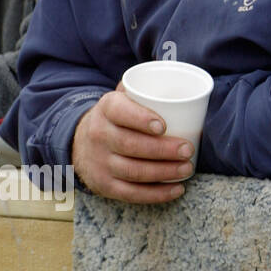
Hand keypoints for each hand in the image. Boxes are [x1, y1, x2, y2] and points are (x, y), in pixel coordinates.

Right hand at [71, 87, 193, 202]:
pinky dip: (156, 194)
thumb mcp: (123, 97)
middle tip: (188, 149)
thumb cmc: (119, 117)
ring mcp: (99, 162)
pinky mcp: (104, 185)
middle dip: (162, 150)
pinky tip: (177, 190)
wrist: (82, 140)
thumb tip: (180, 76)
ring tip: (187, 168)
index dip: (141, 119)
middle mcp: (99, 135)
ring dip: (163, 172)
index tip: (163, 125)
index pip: (120, 112)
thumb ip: (145, 87)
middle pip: (130, 145)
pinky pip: (130, 193)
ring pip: (132, 171)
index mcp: (107, 109)